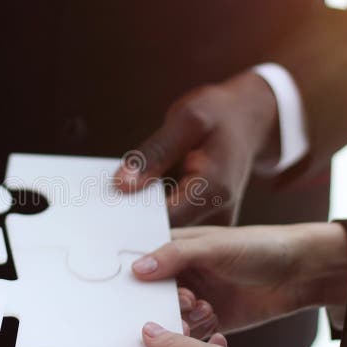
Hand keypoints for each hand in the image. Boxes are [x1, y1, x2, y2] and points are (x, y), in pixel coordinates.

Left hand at [115, 71, 278, 225]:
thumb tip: (121, 185)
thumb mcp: (186, 120)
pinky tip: (130, 202)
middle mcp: (218, 213)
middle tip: (97, 216)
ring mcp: (214, 221)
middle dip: (132, 224)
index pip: (164, 222)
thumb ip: (154, 154)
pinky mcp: (206, 220)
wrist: (249, 119)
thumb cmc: (218, 114)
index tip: (101, 219)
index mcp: (213, 190)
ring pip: (167, 231)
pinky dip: (150, 213)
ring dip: (140, 220)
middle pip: (164, 232)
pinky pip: (173, 223)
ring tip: (110, 207)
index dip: (131, 222)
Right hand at [132, 223, 346, 336]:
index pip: (142, 262)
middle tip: (183, 299)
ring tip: (203, 308)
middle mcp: (181, 273)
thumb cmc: (258, 246)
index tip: (134, 288)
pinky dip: (195, 330)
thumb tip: (139, 268)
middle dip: (159, 302)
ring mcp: (194, 297)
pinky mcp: (208, 320)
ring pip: (169, 315)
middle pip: (152, 294)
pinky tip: (213, 318)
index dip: (136, 276)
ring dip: (180, 317)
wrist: (298, 273)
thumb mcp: (214, 246)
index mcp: (176, 248)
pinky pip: (189, 331)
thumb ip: (176, 255)